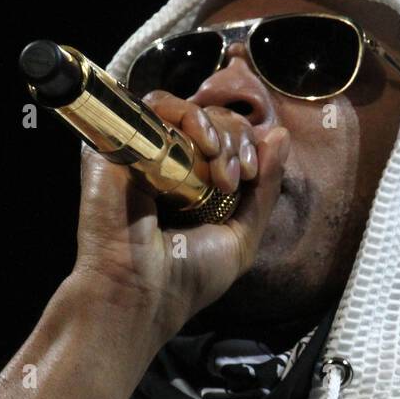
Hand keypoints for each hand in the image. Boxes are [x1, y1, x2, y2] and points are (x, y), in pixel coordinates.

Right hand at [71, 92, 289, 345]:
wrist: (141, 293)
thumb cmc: (186, 279)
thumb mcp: (241, 238)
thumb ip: (264, 190)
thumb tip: (280, 135)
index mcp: (192, 184)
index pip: (225, 139)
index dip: (247, 145)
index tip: (251, 175)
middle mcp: (165, 164)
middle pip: (211, 118)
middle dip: (236, 140)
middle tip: (235, 178)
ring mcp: (141, 151)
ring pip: (186, 109)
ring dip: (216, 129)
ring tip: (221, 172)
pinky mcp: (119, 142)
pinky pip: (155, 105)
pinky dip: (188, 116)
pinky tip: (202, 146)